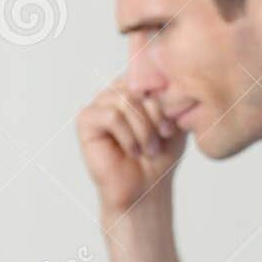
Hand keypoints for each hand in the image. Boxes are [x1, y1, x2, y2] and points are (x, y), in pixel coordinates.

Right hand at [76, 78, 185, 217]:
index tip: (171, 128)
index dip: (164, 100)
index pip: (150, 74)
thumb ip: (172, 95)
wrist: (147, 187)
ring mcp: (99, 102)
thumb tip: (167, 74)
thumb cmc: (161, 155)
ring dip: (144, 129)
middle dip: (156, 115)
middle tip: (162, 138)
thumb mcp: (176, 119)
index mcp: (137, 86)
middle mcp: (116, 89)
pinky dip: (128, 136)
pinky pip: (111, 116)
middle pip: (138, 85)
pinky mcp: (85, 119)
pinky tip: (132, 151)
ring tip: (149, 149)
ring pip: (125, 100)